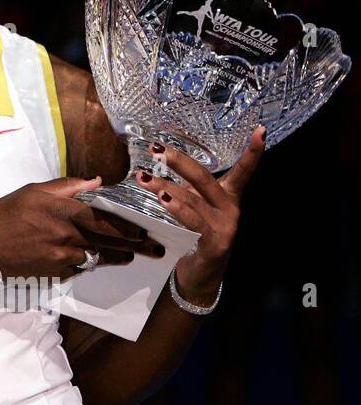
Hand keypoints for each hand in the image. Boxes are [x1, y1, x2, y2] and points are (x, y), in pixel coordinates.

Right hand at [0, 176, 164, 279]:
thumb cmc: (6, 215)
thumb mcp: (33, 191)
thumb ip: (67, 186)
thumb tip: (97, 182)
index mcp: (61, 211)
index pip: (104, 218)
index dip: (127, 225)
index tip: (143, 228)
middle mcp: (66, 235)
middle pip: (108, 240)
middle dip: (134, 244)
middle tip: (153, 248)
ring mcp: (62, 256)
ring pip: (98, 256)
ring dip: (117, 256)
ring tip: (133, 255)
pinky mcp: (57, 272)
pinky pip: (81, 267)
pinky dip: (91, 263)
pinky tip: (100, 260)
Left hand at [137, 124, 266, 303]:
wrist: (202, 273)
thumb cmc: (199, 233)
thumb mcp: (197, 205)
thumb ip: (190, 186)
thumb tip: (166, 156)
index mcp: (229, 196)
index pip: (243, 171)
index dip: (252, 152)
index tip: (260, 130)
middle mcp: (230, 209)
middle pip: (205, 179)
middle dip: (179, 162)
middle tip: (157, 149)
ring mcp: (225, 227)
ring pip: (193, 199)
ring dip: (165, 185)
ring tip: (144, 177)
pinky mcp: (216, 243)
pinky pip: (194, 222)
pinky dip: (178, 208)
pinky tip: (163, 198)